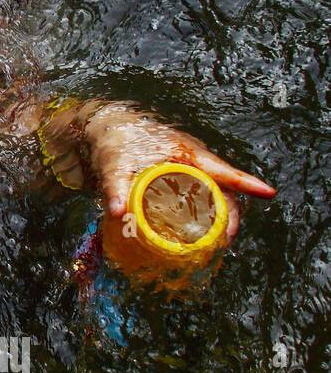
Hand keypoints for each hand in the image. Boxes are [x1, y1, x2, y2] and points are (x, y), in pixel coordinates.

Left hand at [84, 103, 275, 245]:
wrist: (106, 128)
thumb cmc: (116, 140)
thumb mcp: (114, 165)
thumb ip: (116, 188)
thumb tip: (118, 213)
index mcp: (187, 152)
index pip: (223, 169)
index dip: (246, 182)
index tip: (267, 192)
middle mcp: (194, 160)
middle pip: (224, 189)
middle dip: (230, 214)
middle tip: (224, 241)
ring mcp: (189, 169)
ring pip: (215, 194)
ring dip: (219, 217)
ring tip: (215, 244)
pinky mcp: (181, 178)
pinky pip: (202, 196)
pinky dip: (205, 214)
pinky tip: (199, 233)